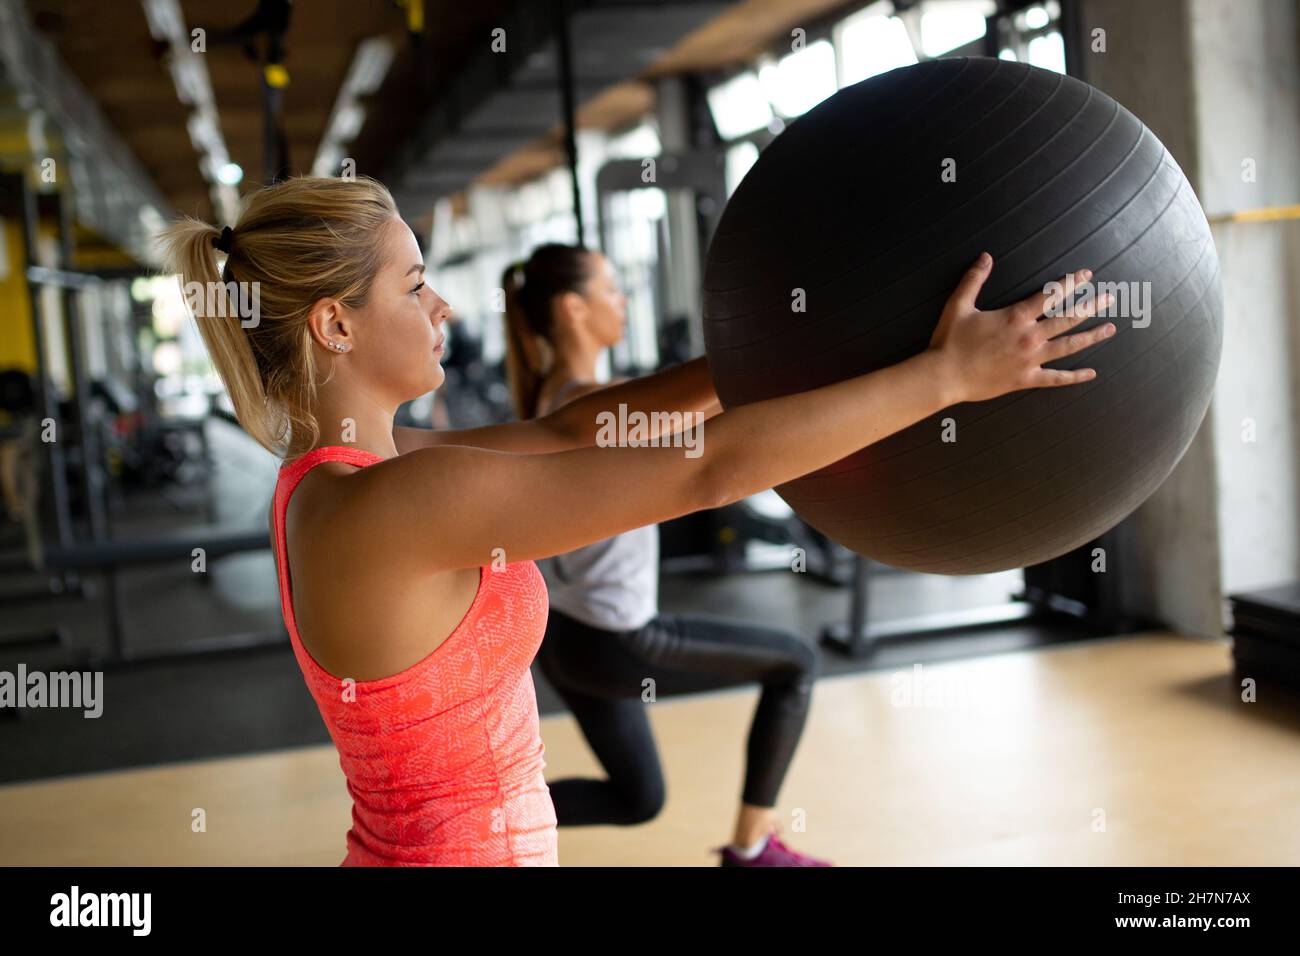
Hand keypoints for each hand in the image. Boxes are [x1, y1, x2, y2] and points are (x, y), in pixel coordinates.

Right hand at [926, 252, 1114, 404]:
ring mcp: (1030, 360)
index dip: (1070, 283)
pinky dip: (1075, 377)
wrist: (944, 376)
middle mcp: (1029, 337)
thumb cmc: (949, 341)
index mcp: (1015, 317)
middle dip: (1091, 306)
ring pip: (1069, 346)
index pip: (1050, 295)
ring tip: (1110, 328)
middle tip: (1110, 298)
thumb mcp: (958, 305)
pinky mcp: (1025, 379)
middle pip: (1068, 319)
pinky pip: (1056, 379)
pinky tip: (1091, 372)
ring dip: (1092, 336)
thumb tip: (986, 257)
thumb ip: (974, 280)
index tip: (1087, 275)